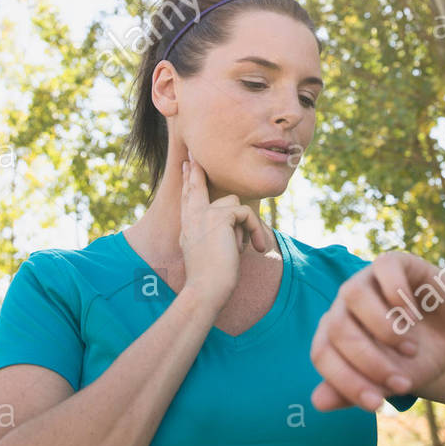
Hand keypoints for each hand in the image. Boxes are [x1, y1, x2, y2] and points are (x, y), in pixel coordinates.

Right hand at [179, 148, 273, 308]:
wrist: (205, 289)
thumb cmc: (209, 279)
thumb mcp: (206, 252)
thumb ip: (214, 233)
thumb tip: (232, 220)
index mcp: (188, 225)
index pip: (188, 198)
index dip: (190, 181)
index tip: (188, 165)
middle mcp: (192, 217)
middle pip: (197, 187)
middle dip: (197, 171)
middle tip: (194, 155)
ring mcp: (204, 215)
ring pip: (235, 205)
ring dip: (246, 226)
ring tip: (250, 247)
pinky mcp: (221, 217)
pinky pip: (247, 214)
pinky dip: (256, 231)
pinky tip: (257, 248)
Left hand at [309, 251, 444, 410]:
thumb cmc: (418, 358)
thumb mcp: (389, 383)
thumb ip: (353, 391)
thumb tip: (318, 402)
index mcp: (336, 332)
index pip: (322, 353)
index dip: (346, 382)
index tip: (378, 403)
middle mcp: (346, 303)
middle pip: (337, 328)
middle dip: (370, 362)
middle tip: (403, 382)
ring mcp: (369, 279)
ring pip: (352, 293)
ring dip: (383, 329)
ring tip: (409, 348)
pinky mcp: (397, 262)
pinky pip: (384, 267)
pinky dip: (397, 295)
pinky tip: (413, 316)